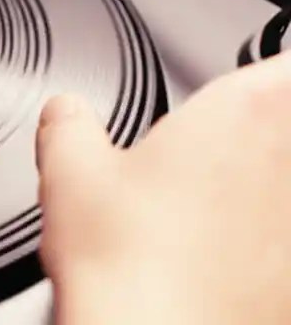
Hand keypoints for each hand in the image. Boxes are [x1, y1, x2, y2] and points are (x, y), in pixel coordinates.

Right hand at [36, 52, 290, 324]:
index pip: (285, 63)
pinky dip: (265, 248)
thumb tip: (64, 112)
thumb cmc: (132, 269)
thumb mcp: (70, 171)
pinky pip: (285, 247)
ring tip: (211, 216)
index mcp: (249, 112)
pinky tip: (225, 266)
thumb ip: (68, 123)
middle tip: (214, 158)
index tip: (239, 94)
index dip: (264, 75)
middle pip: (290, 121)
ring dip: (264, 193)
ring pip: (286, 189)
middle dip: (262, 136)